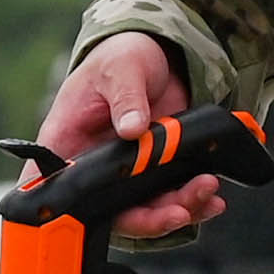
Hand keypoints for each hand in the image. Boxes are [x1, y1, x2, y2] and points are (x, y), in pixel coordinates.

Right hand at [38, 33, 220, 241]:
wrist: (156, 53)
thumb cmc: (121, 56)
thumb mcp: (121, 69)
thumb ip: (125, 98)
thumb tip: (131, 129)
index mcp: (67, 144)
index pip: (59, 191)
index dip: (74, 217)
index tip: (108, 220)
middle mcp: (94, 168)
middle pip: (112, 212)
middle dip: (149, 219)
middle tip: (179, 211)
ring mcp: (126, 175)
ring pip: (146, 211)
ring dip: (179, 209)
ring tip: (206, 190)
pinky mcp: (155, 173)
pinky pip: (170, 198)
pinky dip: (193, 202)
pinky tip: (213, 199)